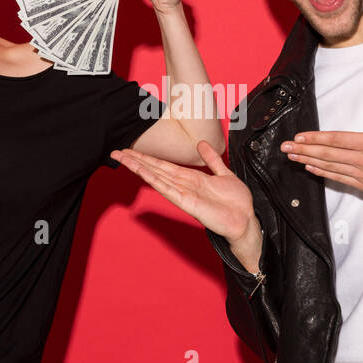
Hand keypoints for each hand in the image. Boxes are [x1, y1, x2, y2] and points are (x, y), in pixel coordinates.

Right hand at [110, 139, 254, 241]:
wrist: (246, 219)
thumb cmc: (236, 202)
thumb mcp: (224, 173)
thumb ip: (212, 159)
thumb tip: (201, 143)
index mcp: (190, 178)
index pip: (163, 165)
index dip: (147, 157)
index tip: (131, 150)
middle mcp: (183, 185)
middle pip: (154, 170)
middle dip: (136, 160)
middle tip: (116, 152)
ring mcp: (183, 194)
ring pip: (156, 177)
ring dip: (139, 167)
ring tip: (122, 158)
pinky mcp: (187, 203)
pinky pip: (167, 189)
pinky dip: (154, 180)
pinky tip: (142, 173)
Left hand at [280, 90, 362, 207]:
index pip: (339, 139)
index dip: (317, 138)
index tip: (300, 136)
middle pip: (328, 153)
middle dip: (304, 149)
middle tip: (285, 147)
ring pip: (330, 166)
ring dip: (309, 160)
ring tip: (292, 157)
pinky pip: (340, 179)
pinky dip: (324, 173)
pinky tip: (312, 169)